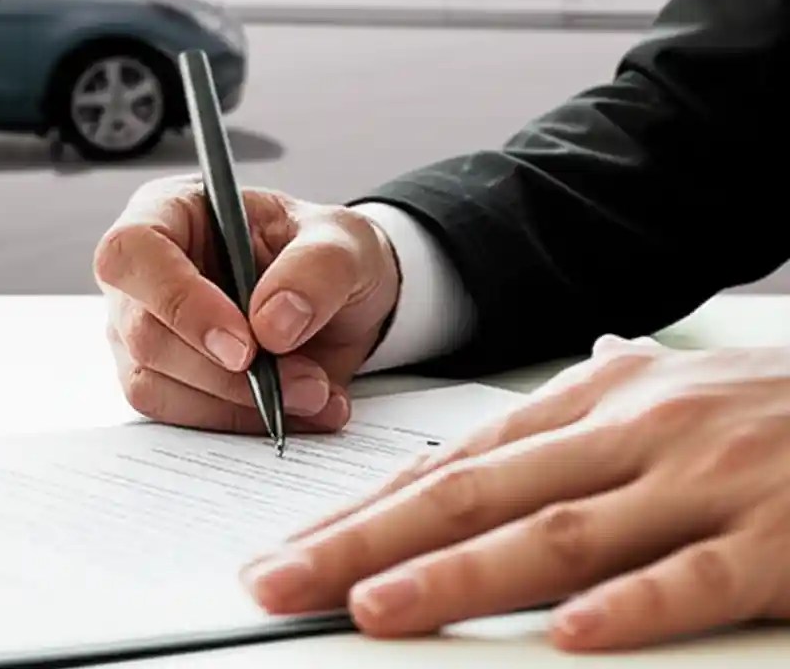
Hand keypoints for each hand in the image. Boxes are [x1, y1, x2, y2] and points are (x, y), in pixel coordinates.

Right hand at [94, 175, 400, 433]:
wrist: (341, 306)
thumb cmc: (326, 254)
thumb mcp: (345, 241)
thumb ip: (317, 270)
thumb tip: (273, 325)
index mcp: (170, 212)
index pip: (133, 251)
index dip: (178, 301)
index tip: (244, 346)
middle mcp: (142, 274)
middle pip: (143, 331)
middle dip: (226, 372)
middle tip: (304, 381)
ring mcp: (141, 331)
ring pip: (154, 385)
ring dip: (237, 404)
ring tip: (313, 393)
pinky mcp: (161, 380)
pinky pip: (179, 417)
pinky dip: (240, 422)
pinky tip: (296, 409)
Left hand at [240, 336, 789, 650]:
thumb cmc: (772, 406)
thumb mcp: (668, 386)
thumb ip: (590, 401)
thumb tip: (522, 404)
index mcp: (591, 404)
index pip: (452, 460)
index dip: (363, 507)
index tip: (290, 545)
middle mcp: (628, 435)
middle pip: (473, 493)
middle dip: (365, 541)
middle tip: (280, 581)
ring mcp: (700, 484)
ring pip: (558, 532)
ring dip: (459, 574)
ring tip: (373, 606)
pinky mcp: (778, 540)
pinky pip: (693, 578)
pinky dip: (630, 607)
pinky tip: (569, 635)